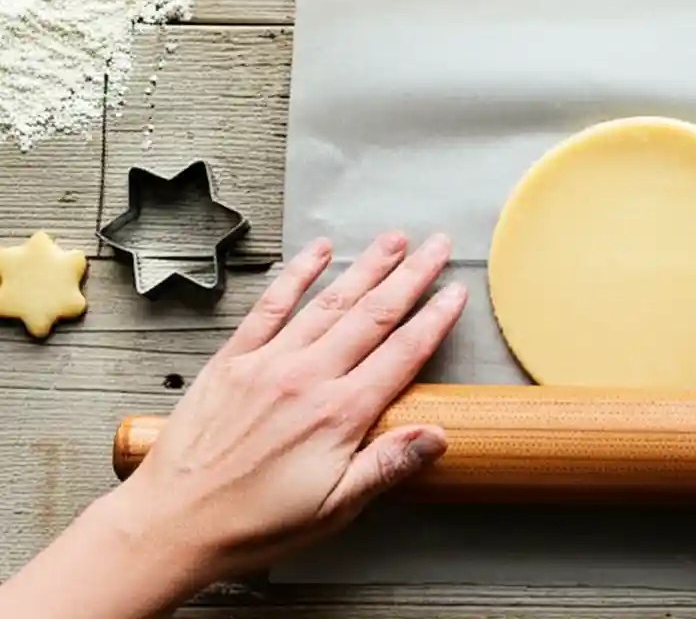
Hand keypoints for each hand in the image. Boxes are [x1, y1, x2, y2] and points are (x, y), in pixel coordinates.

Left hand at [104, 231, 466, 582]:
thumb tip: (436, 436)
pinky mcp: (234, 360)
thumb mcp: (334, 509)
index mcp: (340, 415)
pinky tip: (317, 252)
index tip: (455, 293)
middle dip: (411, 276)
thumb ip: (387, 466)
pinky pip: (271, 306)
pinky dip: (297, 274)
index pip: (402, 353)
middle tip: (437, 246)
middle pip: (373, 315)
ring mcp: (269, 362)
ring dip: (366, 267)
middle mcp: (308, 378)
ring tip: (394, 240)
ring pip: (329, 302)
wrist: (173, 522)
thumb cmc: (254, 524)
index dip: (434, 319)